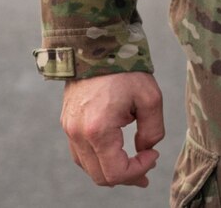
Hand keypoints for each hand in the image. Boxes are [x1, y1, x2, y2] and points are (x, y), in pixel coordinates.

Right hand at [60, 71, 165, 187]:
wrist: (95, 44)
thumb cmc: (124, 70)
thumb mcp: (151, 99)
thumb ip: (153, 131)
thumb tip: (145, 149)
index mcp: (98, 130)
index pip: (117, 173)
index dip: (138, 171)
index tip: (153, 155)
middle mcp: (78, 133)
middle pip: (101, 176)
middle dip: (127, 176)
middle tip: (146, 166)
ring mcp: (69, 128)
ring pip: (88, 167)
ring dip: (111, 170)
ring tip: (132, 163)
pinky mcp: (67, 122)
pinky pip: (80, 153)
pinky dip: (98, 158)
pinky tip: (114, 151)